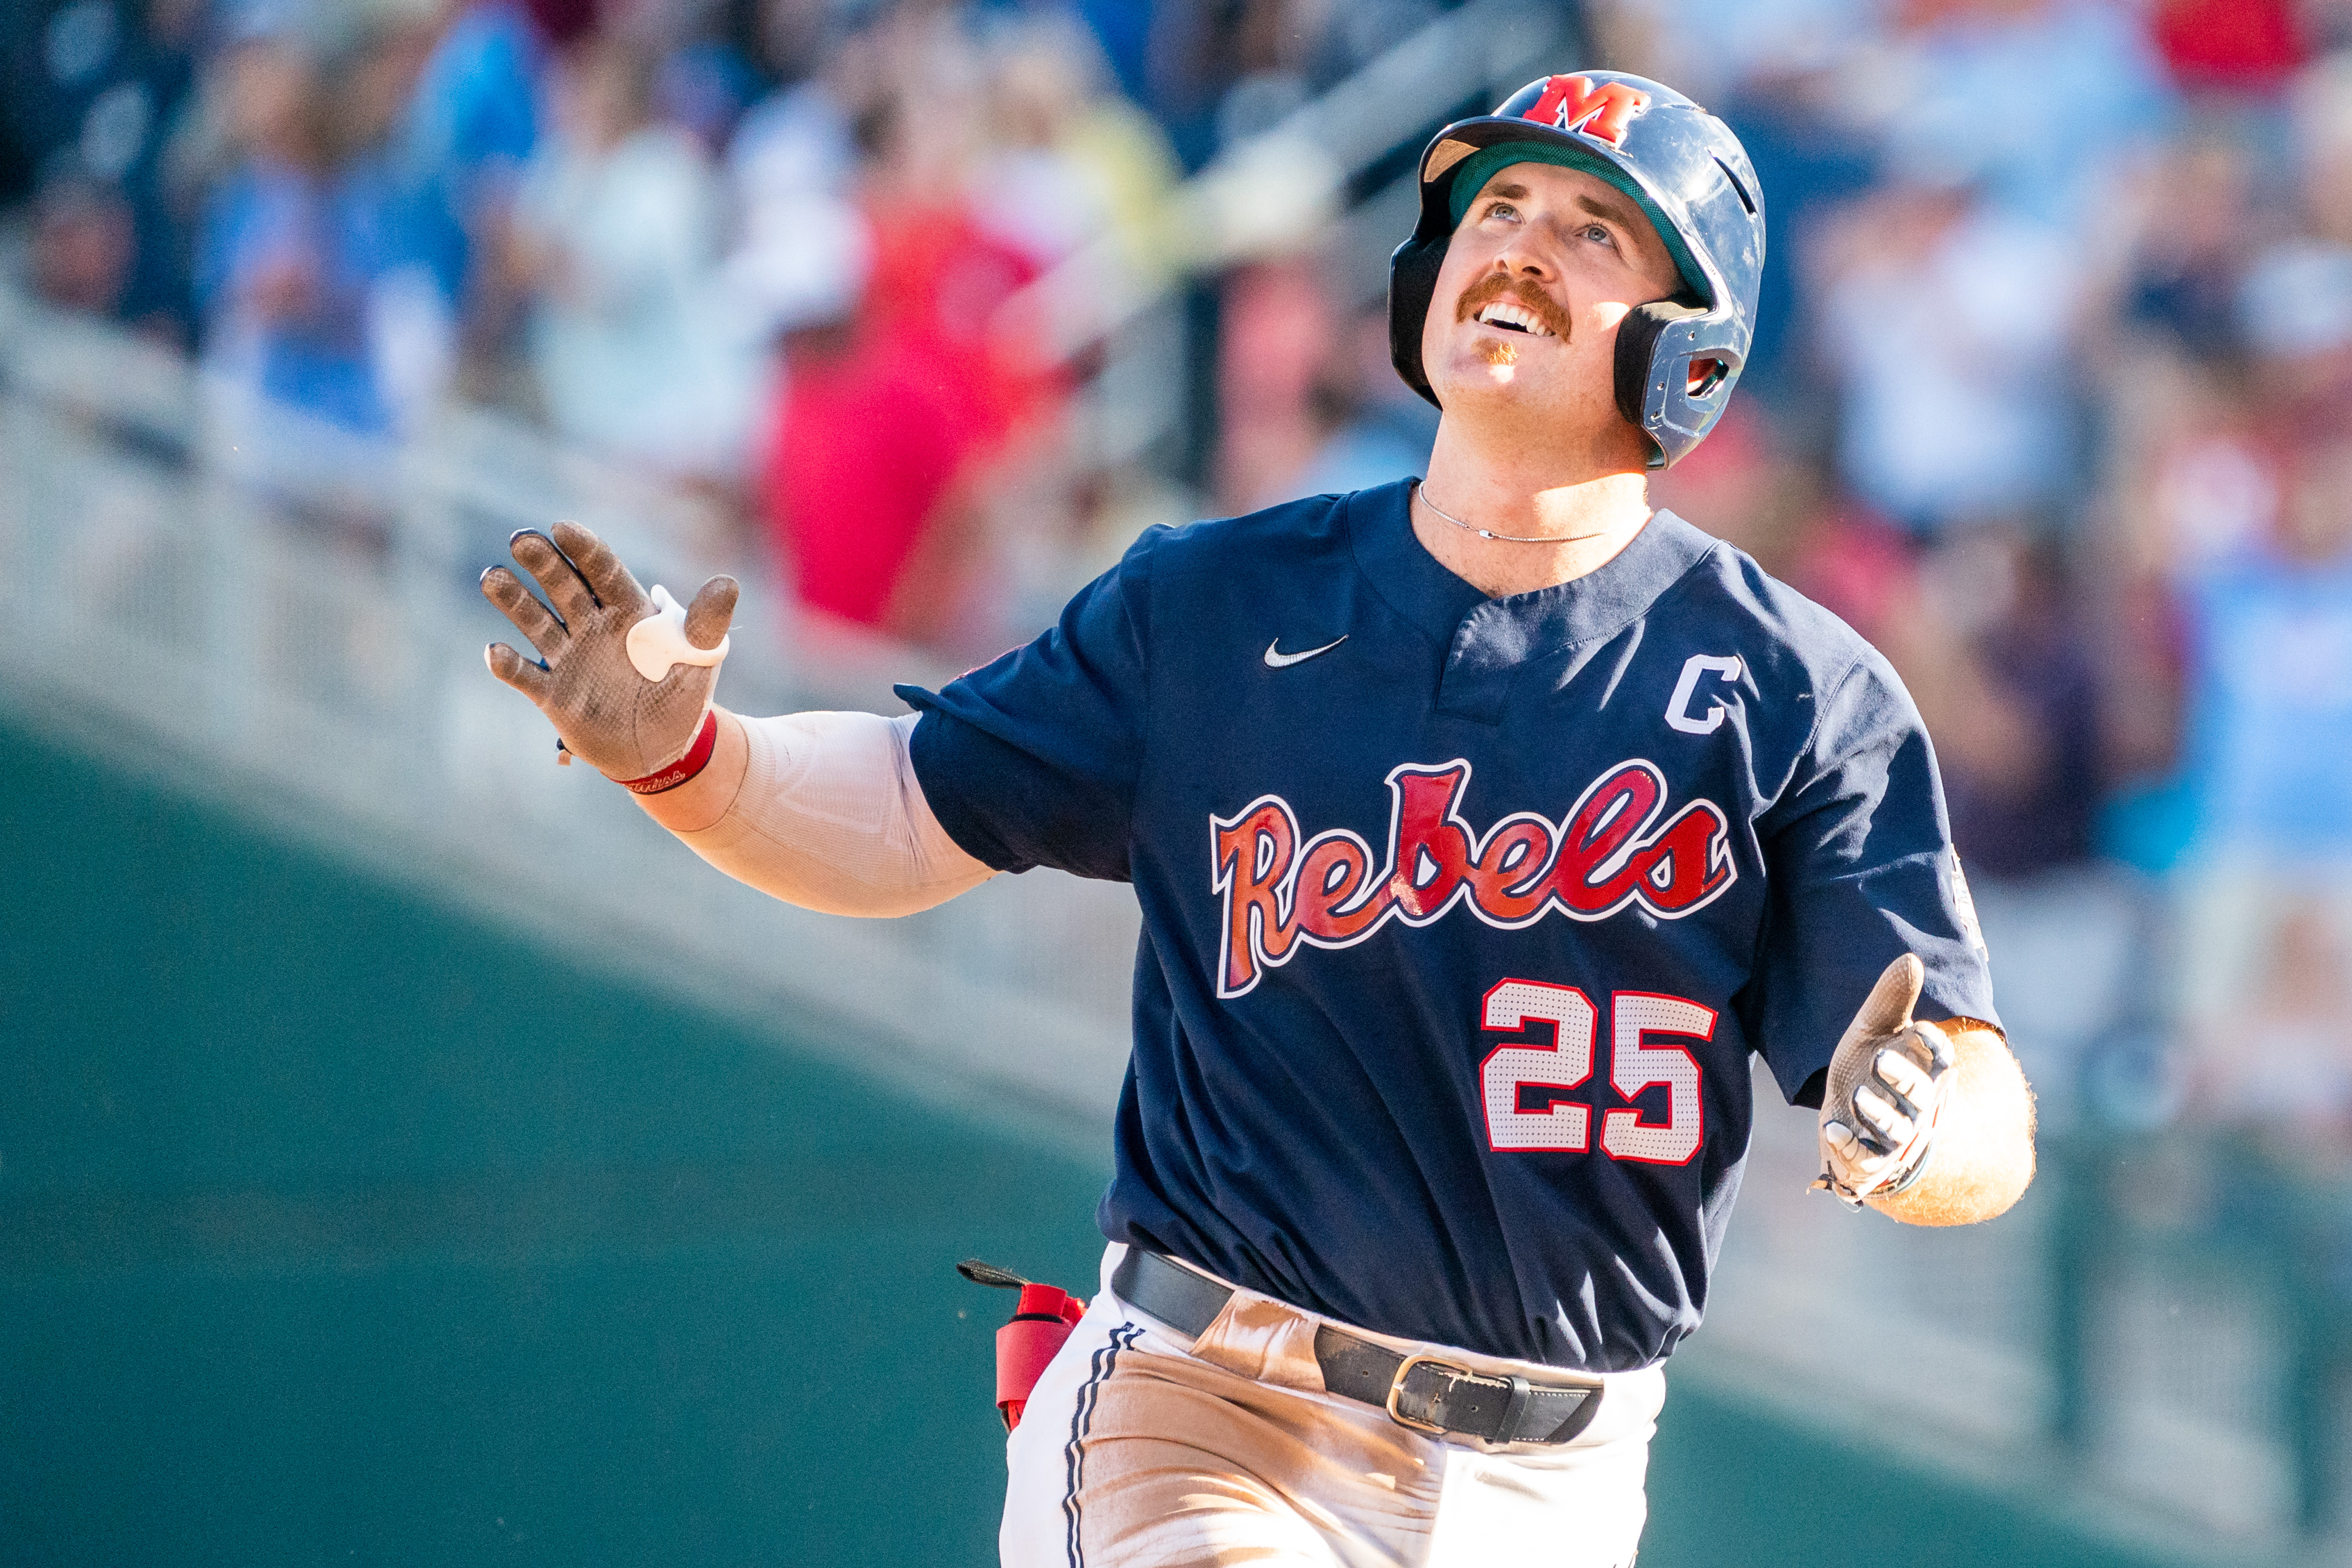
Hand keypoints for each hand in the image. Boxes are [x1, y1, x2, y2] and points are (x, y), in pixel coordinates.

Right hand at [481, 521, 737, 780]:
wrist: (664, 748)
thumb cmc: (681, 692)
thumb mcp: (700, 656)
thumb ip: (707, 622)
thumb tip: (728, 583)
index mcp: (628, 610)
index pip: (604, 571)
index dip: (585, 550)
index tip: (562, 528)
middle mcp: (592, 625)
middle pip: (564, 588)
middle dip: (543, 564)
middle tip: (521, 540)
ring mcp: (568, 657)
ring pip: (536, 621)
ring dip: (513, 601)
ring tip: (491, 577)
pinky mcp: (552, 693)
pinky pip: (525, 675)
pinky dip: (508, 665)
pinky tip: (494, 651)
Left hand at [1813, 954, 1954, 1207]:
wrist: (1848, 1119)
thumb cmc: (1867, 1069)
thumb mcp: (1872, 1032)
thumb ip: (1890, 1001)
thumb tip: (1911, 959)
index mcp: (1925, 1072)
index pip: (1939, 1059)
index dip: (1932, 1046)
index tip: (1917, 1028)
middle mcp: (1917, 1107)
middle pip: (1920, 1094)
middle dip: (1904, 1079)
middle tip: (1879, 1059)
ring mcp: (1896, 1137)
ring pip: (1895, 1129)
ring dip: (1877, 1113)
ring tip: (1856, 1096)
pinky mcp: (1871, 1160)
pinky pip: (1864, 1157)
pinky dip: (1847, 1143)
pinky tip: (1831, 1129)